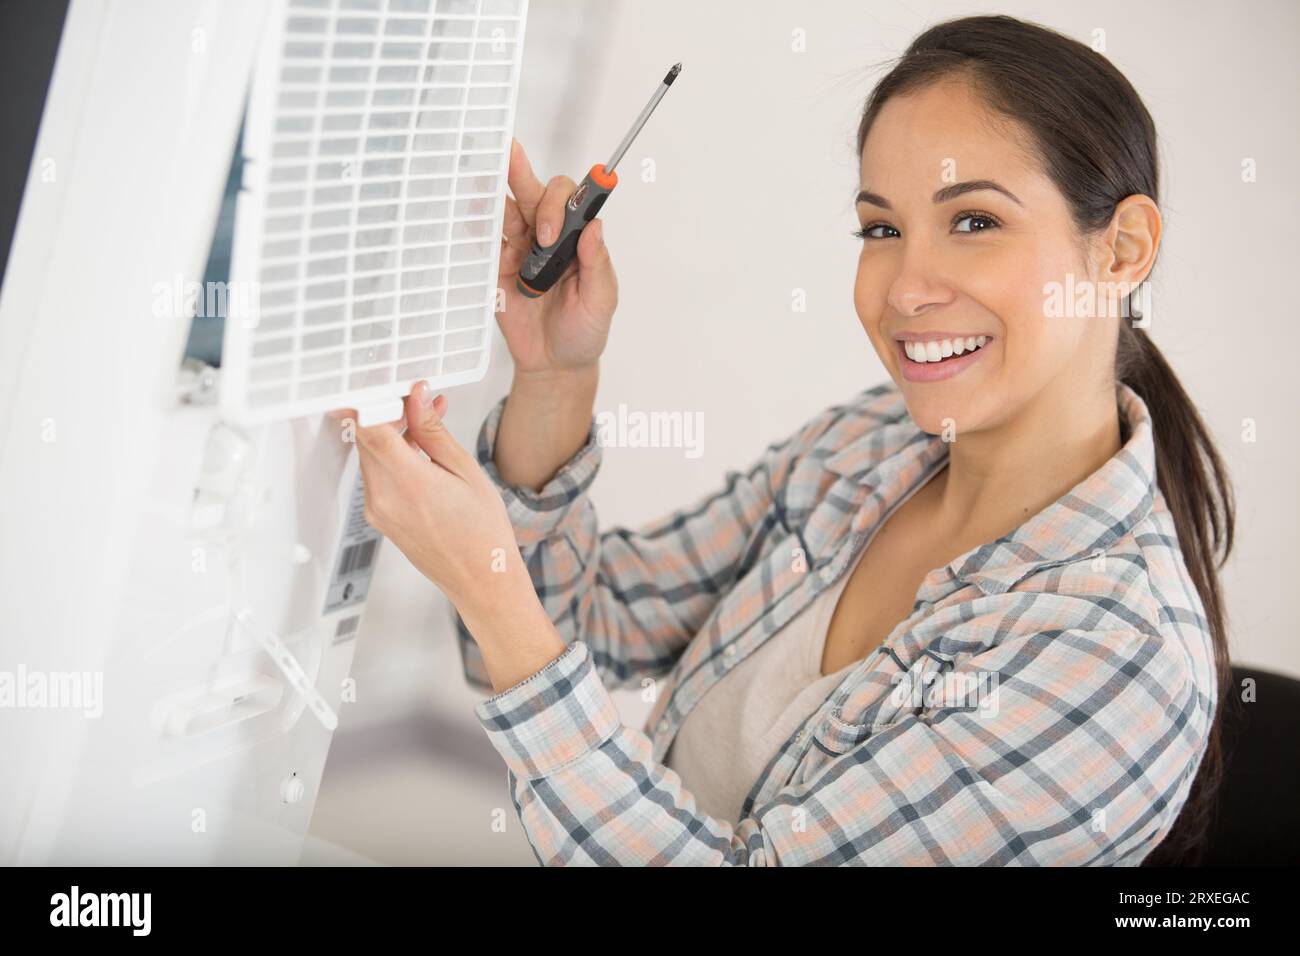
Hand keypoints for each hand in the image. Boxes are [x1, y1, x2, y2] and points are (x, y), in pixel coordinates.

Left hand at [330, 383, 532, 620]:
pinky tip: (423, 454)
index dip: (373, 398)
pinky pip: (376, 475)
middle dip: (390, 412)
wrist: (481, 581)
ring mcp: (377, 510)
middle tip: (423, 402)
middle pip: (367, 437)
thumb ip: (434, 431)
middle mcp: (384, 498)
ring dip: (393, 434)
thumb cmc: (484, 534)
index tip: (390, 384)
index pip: (368, 426)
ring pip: (370, 454)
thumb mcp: (466, 472)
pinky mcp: (378, 517)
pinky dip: (394, 457)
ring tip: (432, 428)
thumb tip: (416, 397)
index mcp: (408, 483)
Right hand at [497, 139, 617, 376]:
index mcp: (577, 241)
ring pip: (507, 211)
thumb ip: (597, 265)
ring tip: (483, 177)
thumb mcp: (601, 302)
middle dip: (522, 174)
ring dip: (497, 193)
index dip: (560, 204)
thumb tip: (595, 228)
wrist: (553, 365)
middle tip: (509, 155)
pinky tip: (470, 210)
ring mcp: (521, 250)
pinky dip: (477, 223)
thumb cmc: (583, 333)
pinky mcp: (498, 267)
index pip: (570, 204)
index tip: (553, 226)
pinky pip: (485, 240)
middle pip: (535, 196)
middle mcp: (549, 237)